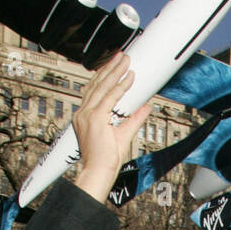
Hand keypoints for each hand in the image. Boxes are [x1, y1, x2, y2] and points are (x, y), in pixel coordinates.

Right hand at [72, 52, 151, 203]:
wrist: (98, 172)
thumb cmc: (105, 160)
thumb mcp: (124, 135)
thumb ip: (135, 119)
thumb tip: (146, 107)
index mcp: (86, 116)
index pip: (95, 90)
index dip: (106, 75)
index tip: (116, 65)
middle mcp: (84, 113)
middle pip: (97, 83)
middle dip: (110, 68)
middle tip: (122, 57)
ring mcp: (87, 115)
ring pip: (101, 86)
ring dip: (114, 72)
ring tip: (125, 61)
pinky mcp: (94, 119)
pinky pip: (109, 98)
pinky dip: (120, 87)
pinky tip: (129, 79)